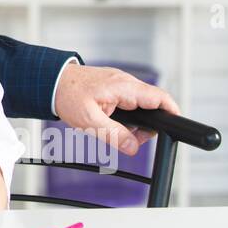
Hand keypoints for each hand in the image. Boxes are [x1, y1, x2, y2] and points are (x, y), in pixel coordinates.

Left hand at [54, 64, 181, 155]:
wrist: (51, 80)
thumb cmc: (67, 95)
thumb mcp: (89, 121)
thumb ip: (114, 135)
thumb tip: (134, 147)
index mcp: (123, 87)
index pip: (159, 97)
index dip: (171, 111)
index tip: (176, 126)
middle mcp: (126, 82)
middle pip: (152, 104)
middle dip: (148, 125)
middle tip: (132, 139)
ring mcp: (121, 82)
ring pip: (141, 104)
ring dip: (136, 121)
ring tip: (118, 132)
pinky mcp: (115, 86)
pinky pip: (130, 101)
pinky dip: (127, 114)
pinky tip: (113, 122)